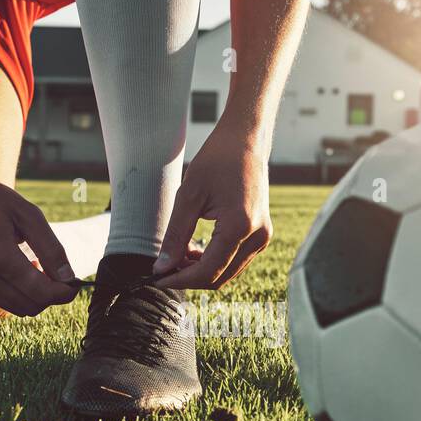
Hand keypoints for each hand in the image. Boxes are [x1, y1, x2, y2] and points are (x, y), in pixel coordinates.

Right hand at [0, 164, 77, 315]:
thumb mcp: (28, 214)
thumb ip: (51, 248)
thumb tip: (69, 278)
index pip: (41, 293)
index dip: (65, 293)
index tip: (76, 282)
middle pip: (31, 306)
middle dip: (52, 296)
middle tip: (62, 275)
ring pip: (18, 308)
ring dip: (36, 296)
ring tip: (40, 268)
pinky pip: (4, 299)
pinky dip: (20, 293)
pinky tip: (23, 269)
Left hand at [154, 126, 271, 289]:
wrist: (246, 141)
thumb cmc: (217, 160)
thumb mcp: (189, 196)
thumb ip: (176, 235)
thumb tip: (162, 267)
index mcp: (239, 227)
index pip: (207, 270)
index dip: (180, 280)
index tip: (157, 278)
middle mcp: (257, 237)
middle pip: (219, 277)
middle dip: (190, 278)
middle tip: (164, 268)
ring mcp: (262, 237)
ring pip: (228, 272)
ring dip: (201, 270)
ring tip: (177, 256)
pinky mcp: (261, 234)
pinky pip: (235, 260)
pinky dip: (214, 261)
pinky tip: (194, 250)